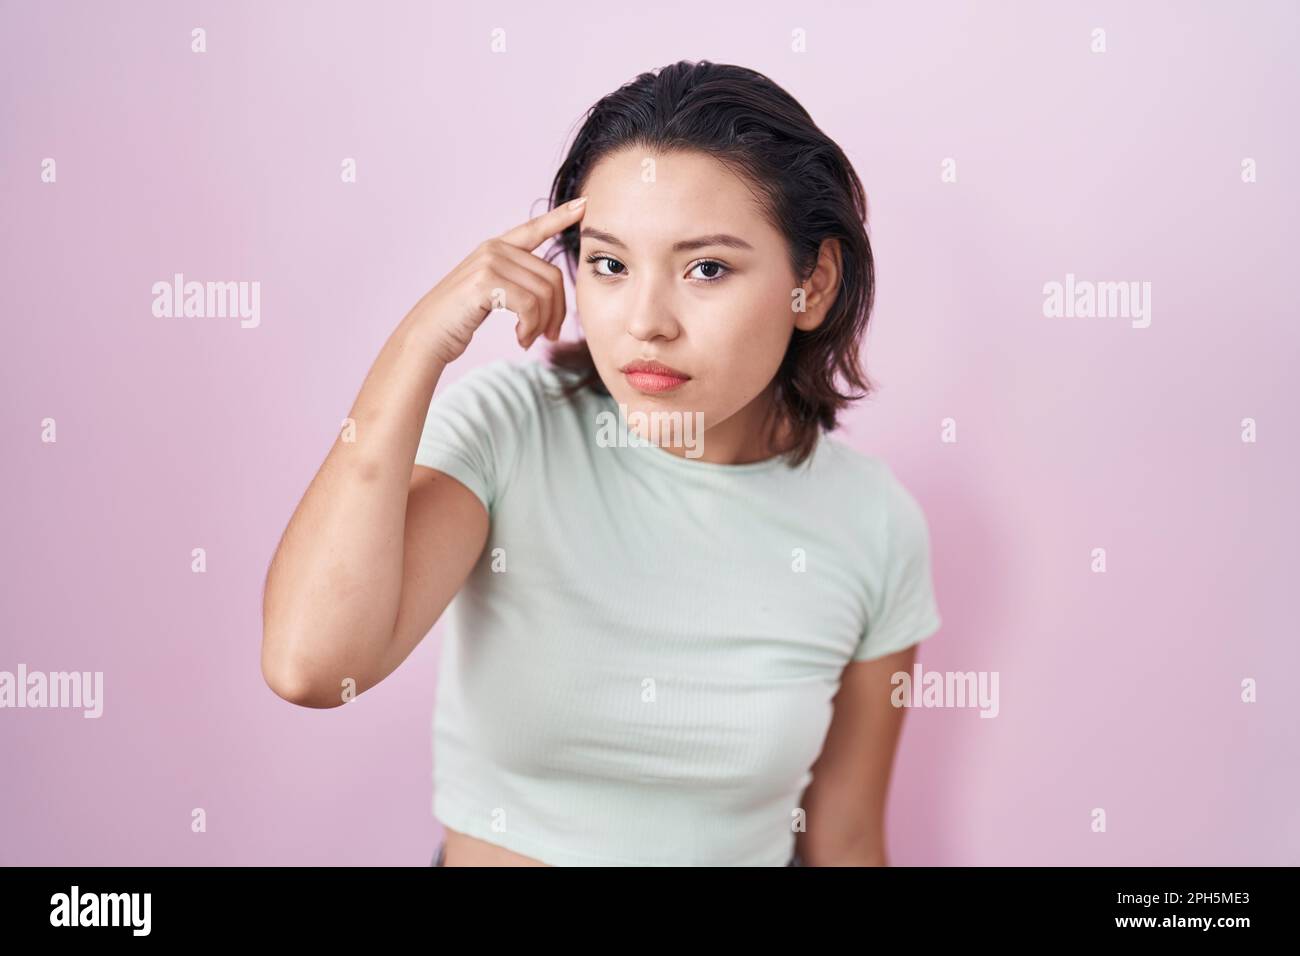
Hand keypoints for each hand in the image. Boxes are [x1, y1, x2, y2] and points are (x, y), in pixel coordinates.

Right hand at [409, 197, 586, 364]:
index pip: (534, 229)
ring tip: (528, 339)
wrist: (426, 335)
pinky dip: (530, 328)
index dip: (560, 217)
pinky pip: (529, 305)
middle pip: (552, 276)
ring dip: (542, 324)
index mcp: (496, 248)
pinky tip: (520, 339)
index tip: (584, 205)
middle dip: (556, 312)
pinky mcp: (485, 281)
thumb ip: (516, 281)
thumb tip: (552, 291)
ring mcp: (489, 262)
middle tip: (548, 336)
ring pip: (544, 293)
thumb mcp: (490, 292)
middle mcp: (494, 249)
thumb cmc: (459, 319)